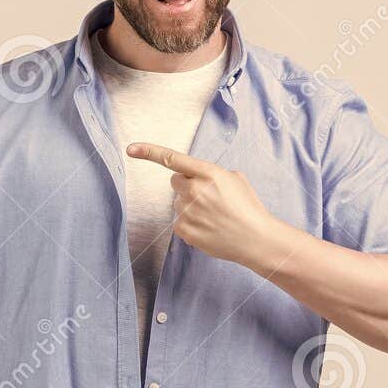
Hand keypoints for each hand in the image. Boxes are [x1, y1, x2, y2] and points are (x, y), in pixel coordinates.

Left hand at [126, 141, 283, 268]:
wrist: (256, 239)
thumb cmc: (248, 207)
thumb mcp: (235, 179)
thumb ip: (211, 174)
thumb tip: (197, 179)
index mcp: (208, 173)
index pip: (172, 159)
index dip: (149, 152)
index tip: (131, 149)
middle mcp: (194, 190)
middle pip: (176, 182)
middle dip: (187, 186)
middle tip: (208, 198)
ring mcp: (187, 211)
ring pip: (179, 203)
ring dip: (191, 207)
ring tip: (214, 216)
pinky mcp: (184, 230)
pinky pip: (180, 222)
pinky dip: (191, 224)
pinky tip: (209, 228)